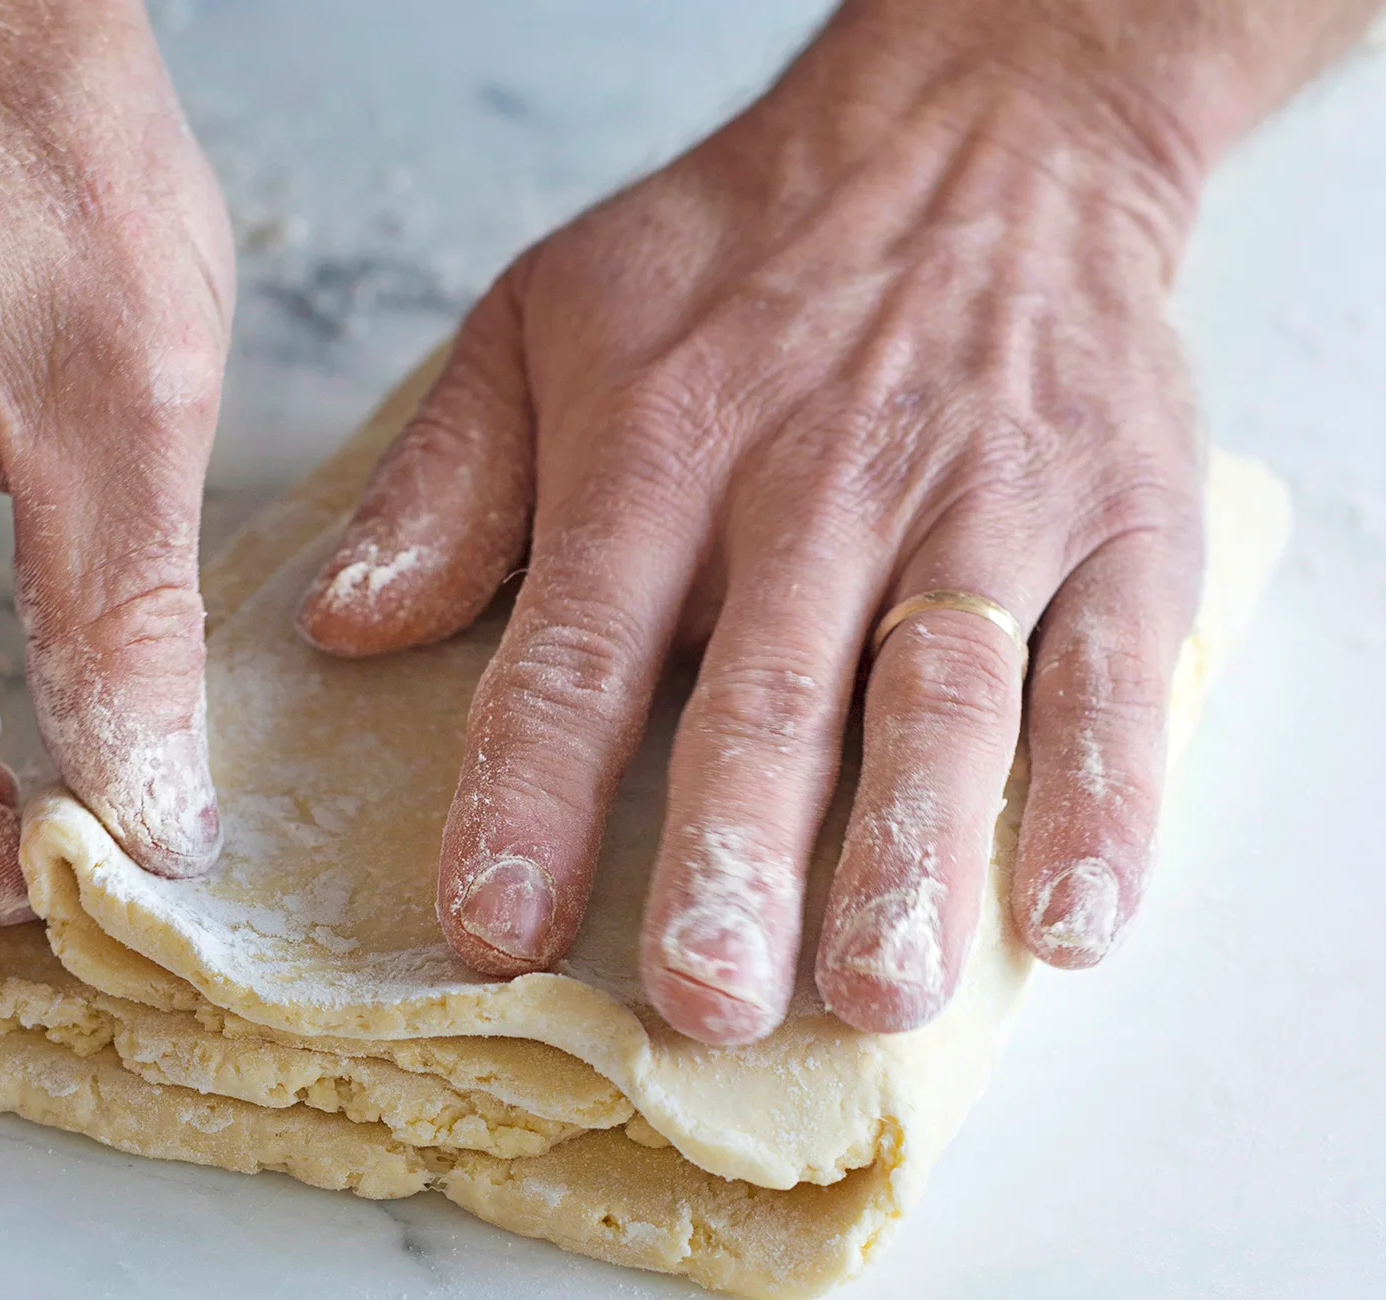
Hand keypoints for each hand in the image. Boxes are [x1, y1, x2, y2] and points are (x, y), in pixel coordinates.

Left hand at [298, 3, 1211, 1041]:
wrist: (983, 133)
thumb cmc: (745, 248)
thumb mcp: (548, 314)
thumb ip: (449, 478)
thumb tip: (347, 624)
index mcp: (657, 457)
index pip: (578, 651)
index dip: (530, 794)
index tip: (495, 926)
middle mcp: (817, 495)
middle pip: (767, 704)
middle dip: (734, 862)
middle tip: (705, 1000)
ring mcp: (978, 515)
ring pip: (942, 704)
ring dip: (912, 856)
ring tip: (881, 990)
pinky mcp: (1118, 526)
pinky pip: (1113, 673)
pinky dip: (1104, 795)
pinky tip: (1073, 912)